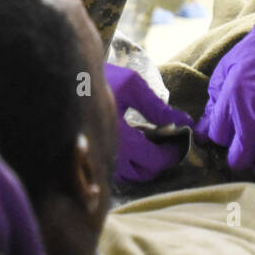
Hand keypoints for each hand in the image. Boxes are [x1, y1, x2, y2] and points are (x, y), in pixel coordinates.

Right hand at [104, 63, 194, 182]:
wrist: (70, 79)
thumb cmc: (102, 79)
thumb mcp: (133, 87)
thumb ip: (158, 107)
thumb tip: (183, 121)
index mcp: (123, 140)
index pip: (154, 159)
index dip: (172, 153)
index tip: (180, 141)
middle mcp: (110, 155)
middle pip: (144, 172)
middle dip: (160, 160)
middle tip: (168, 143)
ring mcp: (99, 158)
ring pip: (129, 175)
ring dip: (144, 164)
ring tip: (151, 143)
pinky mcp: (92, 157)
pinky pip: (116, 169)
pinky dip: (130, 162)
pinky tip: (133, 142)